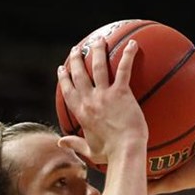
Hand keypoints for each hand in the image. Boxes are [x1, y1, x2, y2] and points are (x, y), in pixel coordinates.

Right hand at [57, 36, 145, 168]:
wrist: (125, 152)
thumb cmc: (110, 154)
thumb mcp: (90, 150)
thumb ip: (75, 144)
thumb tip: (61, 143)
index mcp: (81, 113)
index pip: (68, 91)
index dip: (64, 78)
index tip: (62, 69)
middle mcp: (89, 100)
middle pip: (79, 74)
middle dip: (76, 59)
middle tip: (76, 49)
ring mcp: (105, 95)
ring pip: (98, 67)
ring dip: (97, 51)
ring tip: (98, 40)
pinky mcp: (122, 93)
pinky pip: (124, 69)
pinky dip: (128, 55)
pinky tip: (133, 43)